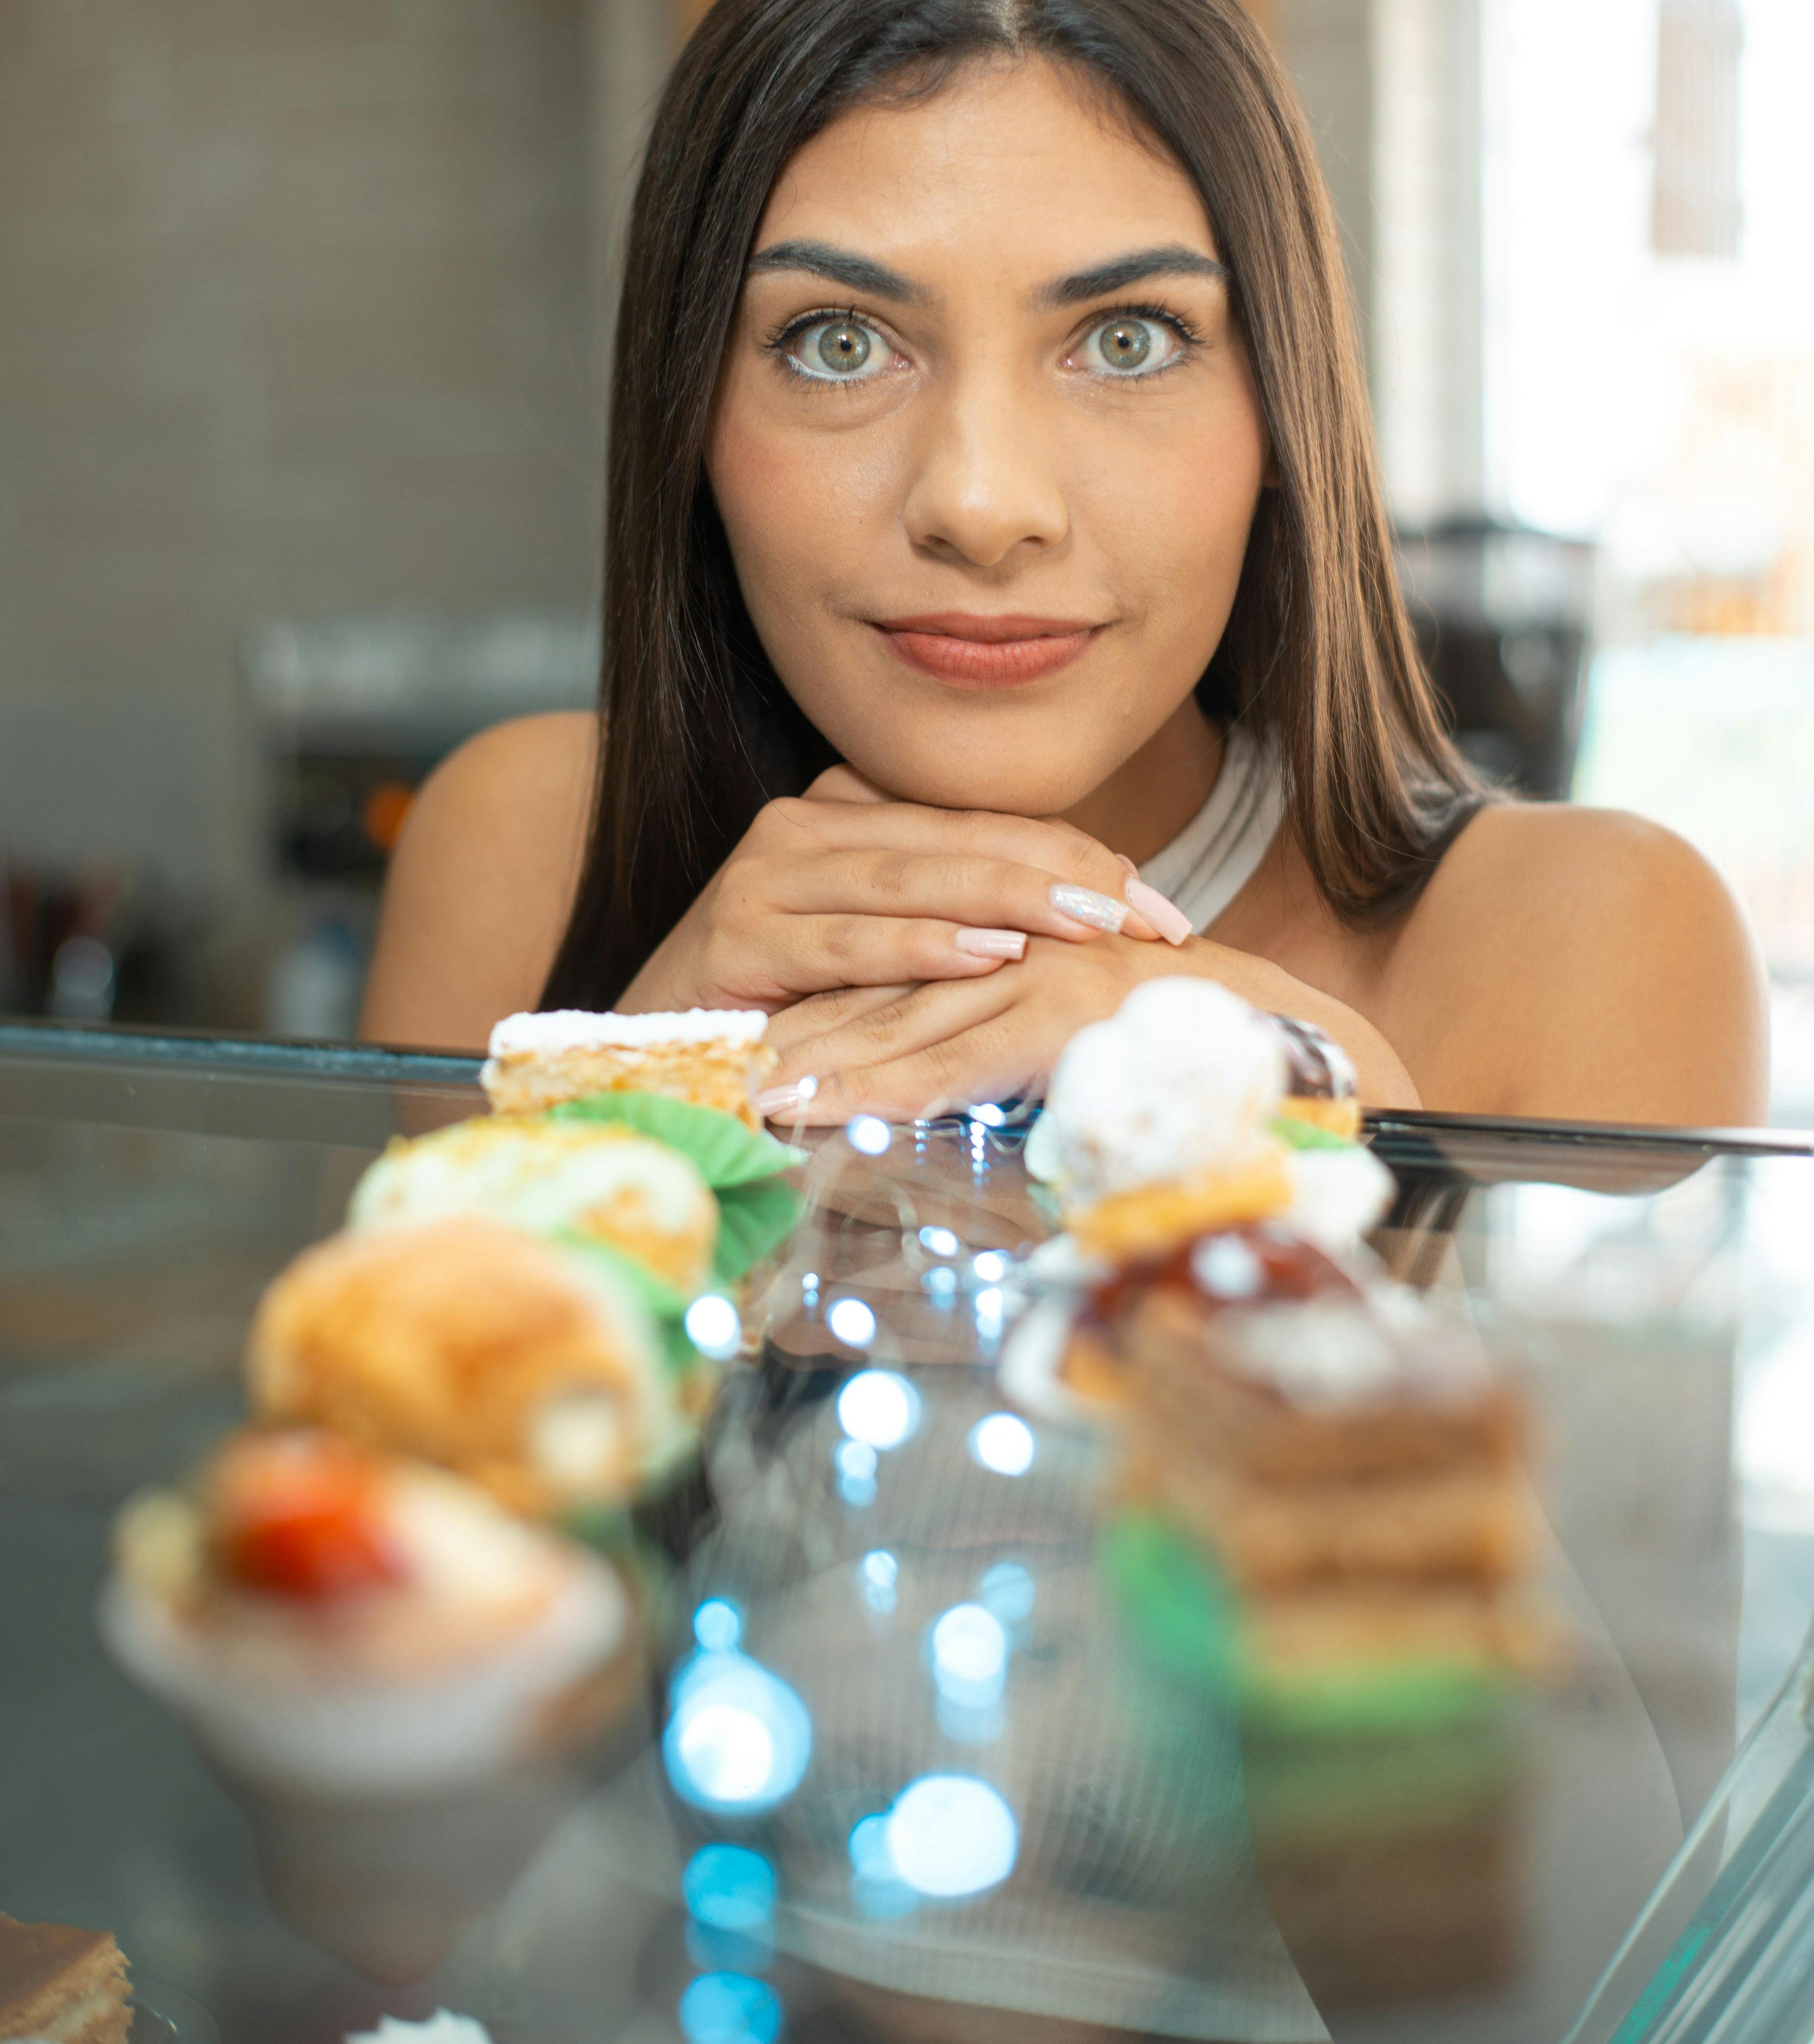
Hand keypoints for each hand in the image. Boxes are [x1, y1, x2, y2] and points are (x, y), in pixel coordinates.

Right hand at [615, 767, 1185, 1016]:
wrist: (656, 1058)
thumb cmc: (792, 1010)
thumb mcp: (891, 955)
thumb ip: (969, 921)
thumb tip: (1104, 926)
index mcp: (850, 810)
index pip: (987, 823)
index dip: (1082, 859)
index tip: (1163, 912)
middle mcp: (804, 826)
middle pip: (960, 840)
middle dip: (1067, 879)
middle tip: (1151, 918)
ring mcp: (763, 876)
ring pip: (909, 879)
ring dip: (1007, 901)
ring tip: (1088, 925)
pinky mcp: (733, 937)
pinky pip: (843, 941)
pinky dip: (917, 947)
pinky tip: (986, 957)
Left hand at [760, 932, 1421, 1119]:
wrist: (1280, 1035)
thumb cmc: (1174, 1040)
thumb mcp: (1069, 1014)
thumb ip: (996, 1019)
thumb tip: (913, 1058)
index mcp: (1015, 928)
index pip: (892, 954)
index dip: (812, 993)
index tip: (738, 1034)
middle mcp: (1015, 936)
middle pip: (876, 980)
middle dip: (789, 1027)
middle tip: (708, 1069)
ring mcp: (1034, 969)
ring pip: (897, 1016)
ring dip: (811, 1062)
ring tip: (733, 1098)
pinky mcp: (1056, 1015)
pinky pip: (952, 1056)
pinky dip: (877, 1087)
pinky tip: (814, 1115)